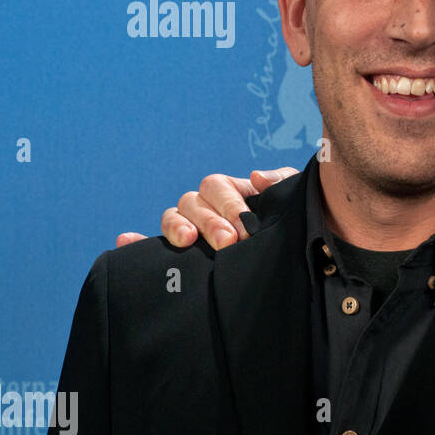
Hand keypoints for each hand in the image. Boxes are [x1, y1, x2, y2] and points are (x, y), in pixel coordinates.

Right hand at [114, 167, 298, 248]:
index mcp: (234, 192)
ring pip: (173, 218)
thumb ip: (282, 182)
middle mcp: (210, 208)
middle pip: (192, 202)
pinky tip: (125, 242)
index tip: (244, 228)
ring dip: (176, 227)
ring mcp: (196, 230)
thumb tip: (256, 177)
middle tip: (227, 243)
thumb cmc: (299, 222)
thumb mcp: (295, 199)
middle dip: (208, 221)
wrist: (309, 257)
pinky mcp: (186, 257)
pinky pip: (154, 245)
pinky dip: (137, 243)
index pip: (216, 187)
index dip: (227, 205)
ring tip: (187, 242)